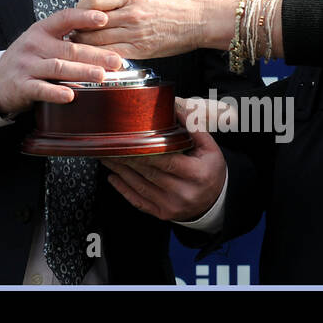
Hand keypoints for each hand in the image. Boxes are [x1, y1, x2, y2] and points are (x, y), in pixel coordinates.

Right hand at [0, 7, 124, 116]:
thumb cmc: (28, 58)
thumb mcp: (42, 40)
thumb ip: (65, 35)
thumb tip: (102, 30)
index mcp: (41, 30)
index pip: (64, 18)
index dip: (84, 17)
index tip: (103, 19)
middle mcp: (34, 45)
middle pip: (68, 48)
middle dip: (94, 54)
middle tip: (115, 60)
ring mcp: (27, 65)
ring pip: (57, 67)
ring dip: (81, 71)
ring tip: (101, 76)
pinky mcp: (22, 85)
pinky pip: (41, 89)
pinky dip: (56, 92)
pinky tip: (71, 95)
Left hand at [71, 0, 204, 58]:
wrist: (196, 20)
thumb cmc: (169, 5)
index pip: (94, 0)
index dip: (79, 8)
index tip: (74, 13)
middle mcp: (131, 14)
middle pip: (92, 22)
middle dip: (76, 28)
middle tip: (69, 31)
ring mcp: (136, 33)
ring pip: (98, 41)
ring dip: (83, 44)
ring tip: (76, 44)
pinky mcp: (141, 50)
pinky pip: (113, 55)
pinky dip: (99, 56)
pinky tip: (92, 57)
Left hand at [102, 97, 229, 222]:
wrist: (215, 201)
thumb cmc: (210, 171)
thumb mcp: (210, 149)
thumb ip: (194, 128)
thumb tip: (175, 108)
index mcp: (196, 174)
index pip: (165, 160)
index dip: (145, 151)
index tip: (129, 140)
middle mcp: (183, 192)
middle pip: (148, 172)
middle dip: (127, 158)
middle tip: (110, 145)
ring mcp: (171, 205)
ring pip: (140, 186)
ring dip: (120, 171)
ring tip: (107, 157)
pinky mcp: (162, 213)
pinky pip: (138, 202)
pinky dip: (123, 189)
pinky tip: (112, 177)